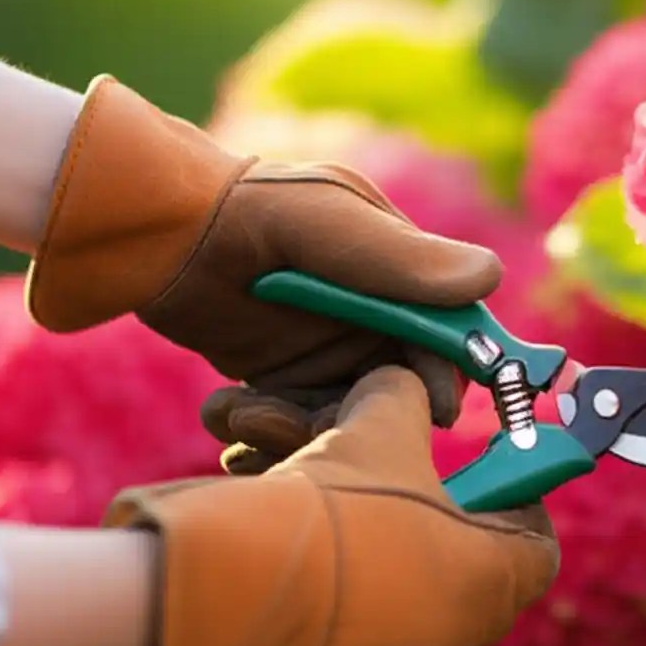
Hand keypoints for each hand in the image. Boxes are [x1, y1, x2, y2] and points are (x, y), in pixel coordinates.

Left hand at [25, 76, 498, 425]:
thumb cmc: (251, 212)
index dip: (452, 370)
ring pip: (348, 414)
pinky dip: (267, 430)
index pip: (448, 329)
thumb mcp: (329, 225)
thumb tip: (490, 278)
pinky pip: (297, 422)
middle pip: (402, 385)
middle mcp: (372, 315)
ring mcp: (326, 349)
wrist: (156, 232)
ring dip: (306, 428)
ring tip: (249, 415)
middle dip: (374, 416)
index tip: (439, 409)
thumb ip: (403, 258)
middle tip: (337, 433)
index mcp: (399, 271)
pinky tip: (229, 416)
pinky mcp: (281, 379)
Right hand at [104, 365, 558, 645]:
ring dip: (349, 501)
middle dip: (407, 480)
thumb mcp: (379, 427)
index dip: (521, 489)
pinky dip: (312, 544)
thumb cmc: (331, 511)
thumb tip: (398, 383)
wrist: (219, 594)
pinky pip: (333, 592)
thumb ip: (404, 395)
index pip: (537, 541)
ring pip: (382, 559)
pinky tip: (267, 496)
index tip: (493, 455)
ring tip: (295, 453)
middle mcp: (449, 633)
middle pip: (448, 541)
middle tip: (377, 442)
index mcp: (490, 581)